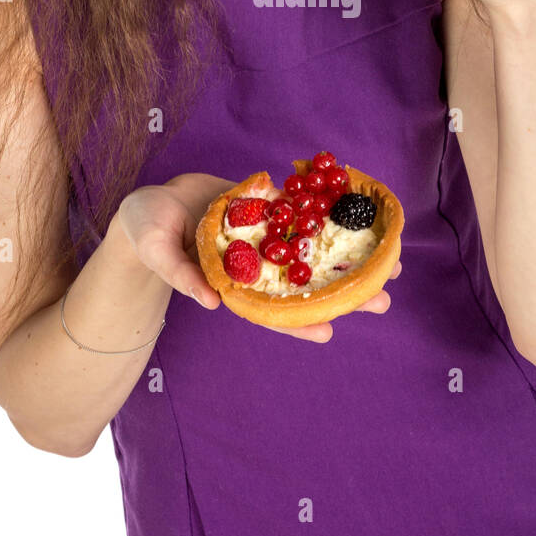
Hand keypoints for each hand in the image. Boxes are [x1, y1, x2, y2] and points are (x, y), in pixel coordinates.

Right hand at [115, 174, 400, 344]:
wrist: (151, 202)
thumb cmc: (146, 231)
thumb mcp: (156, 251)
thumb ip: (179, 275)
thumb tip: (210, 302)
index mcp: (231, 284)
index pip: (268, 311)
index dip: (296, 323)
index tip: (328, 333)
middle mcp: (255, 266)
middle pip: (303, 285)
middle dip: (341, 293)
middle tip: (383, 301)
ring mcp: (264, 238)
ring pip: (312, 251)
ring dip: (348, 257)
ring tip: (389, 263)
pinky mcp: (266, 208)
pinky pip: (301, 213)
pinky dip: (328, 214)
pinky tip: (358, 215)